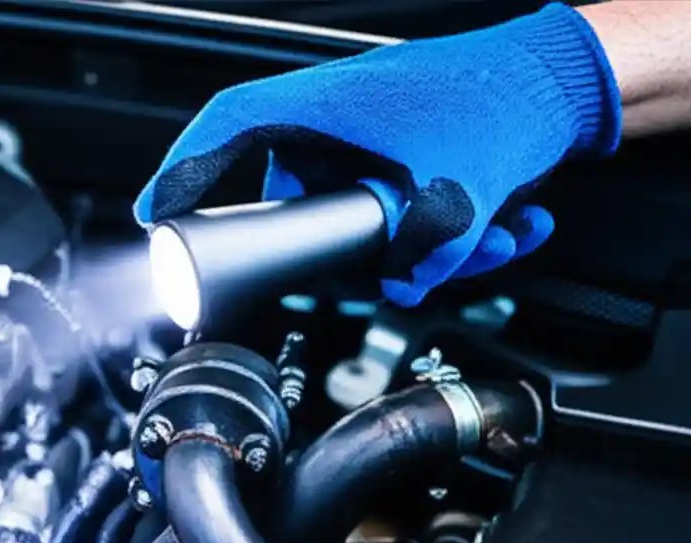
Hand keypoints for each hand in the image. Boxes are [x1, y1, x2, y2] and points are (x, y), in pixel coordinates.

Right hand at [135, 3, 621, 305]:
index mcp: (322, 105)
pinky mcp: (402, 154)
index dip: (181, 176)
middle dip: (352, 253)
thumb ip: (418, 254)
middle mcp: (335, 119)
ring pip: (359, 217)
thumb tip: (402, 282)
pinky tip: (505, 225)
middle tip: (386, 272)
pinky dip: (451, 231)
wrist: (569, 77)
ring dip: (426, 246)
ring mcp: (367, 138)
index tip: (155, 216)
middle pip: (297, 199)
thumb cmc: (506, 97)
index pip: (226, 133)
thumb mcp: (458, 193)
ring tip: (489, 237)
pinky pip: (400, 211)